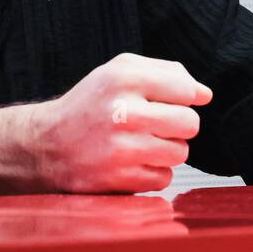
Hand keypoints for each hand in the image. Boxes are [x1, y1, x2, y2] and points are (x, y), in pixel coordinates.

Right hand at [33, 53, 212, 192]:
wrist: (46, 145)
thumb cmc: (91, 104)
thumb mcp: (119, 72)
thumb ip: (167, 73)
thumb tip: (206, 95)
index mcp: (124, 78)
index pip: (186, 90)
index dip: (183, 98)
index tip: (166, 101)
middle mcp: (122, 112)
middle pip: (189, 123)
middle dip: (179, 126)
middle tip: (156, 124)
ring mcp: (121, 148)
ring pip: (180, 153)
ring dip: (167, 150)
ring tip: (142, 143)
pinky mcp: (119, 179)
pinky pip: (163, 178)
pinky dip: (153, 172)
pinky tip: (132, 162)